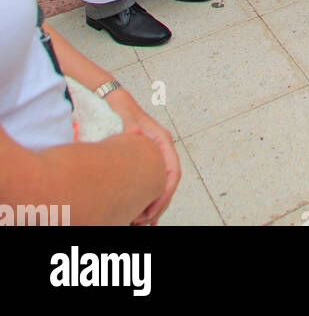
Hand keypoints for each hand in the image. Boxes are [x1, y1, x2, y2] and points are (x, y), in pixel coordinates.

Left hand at [109, 97, 180, 225]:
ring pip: (161, 187)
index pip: (173, 172)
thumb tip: (133, 133)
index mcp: (163, 142)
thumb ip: (132, 126)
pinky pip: (152, 185)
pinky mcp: (146, 162)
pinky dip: (149, 201)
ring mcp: (155, 157)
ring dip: (154, 206)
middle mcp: (162, 151)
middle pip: (168, 184)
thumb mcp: (128, 118)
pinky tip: (142, 217)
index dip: (166, 193)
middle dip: (159, 205)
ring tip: (142, 224)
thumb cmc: (124, 109)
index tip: (154, 210)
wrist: (118, 102)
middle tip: (145, 222)